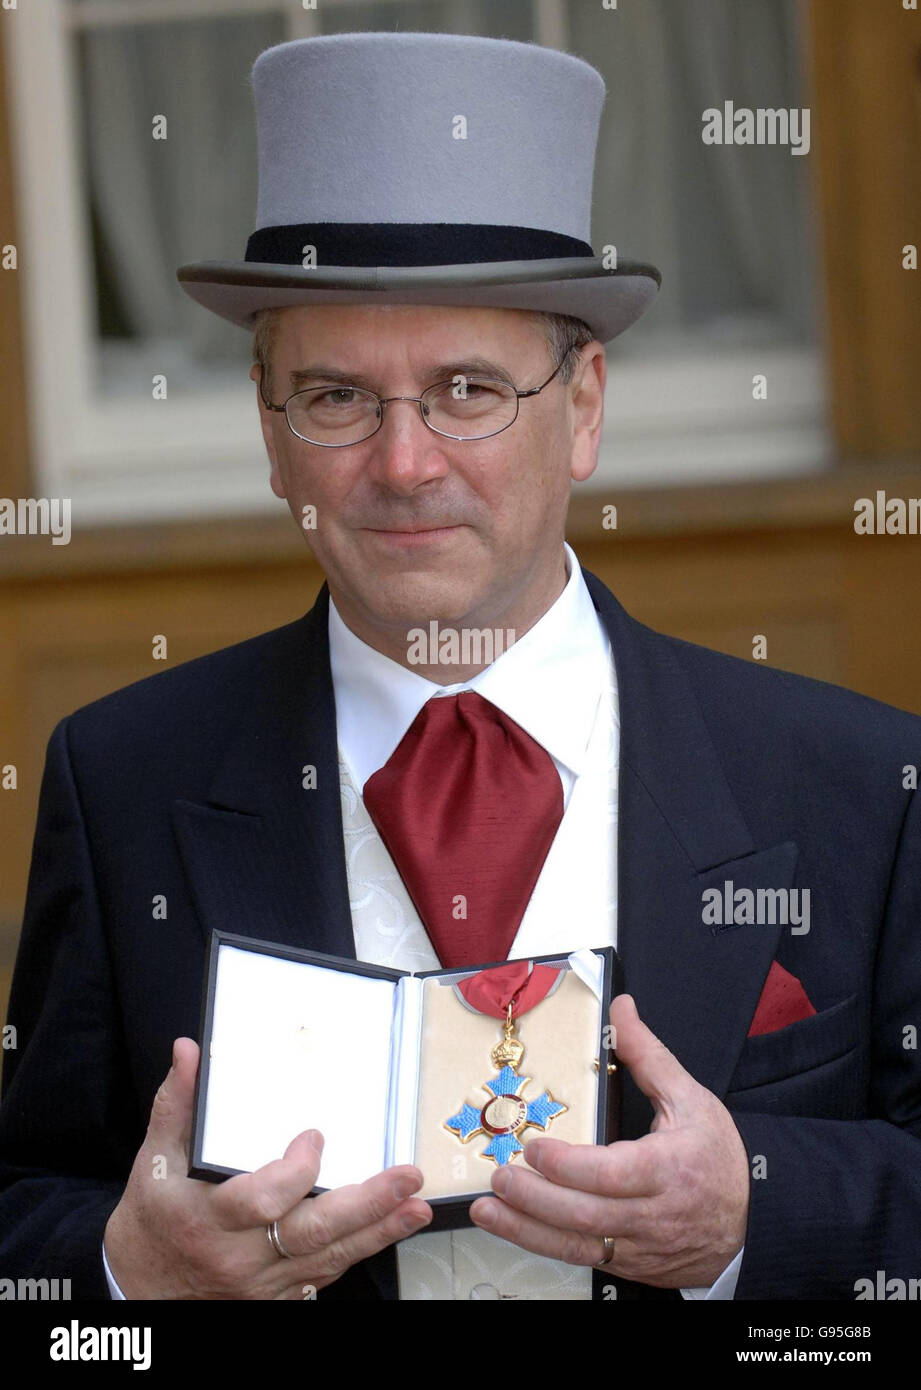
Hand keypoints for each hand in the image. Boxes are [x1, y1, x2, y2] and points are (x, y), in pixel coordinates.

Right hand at [104, 1037, 432, 1298]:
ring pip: (329, 1257)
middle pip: (311, 1234)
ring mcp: (264, 1282)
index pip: (261, 1200)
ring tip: (416, 1205)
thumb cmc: (154, 1219)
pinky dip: (361, 1250)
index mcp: (209, 1219)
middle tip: (406, 1179)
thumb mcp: (156, 1160)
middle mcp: (241, 1256)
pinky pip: (327, 1273)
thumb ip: (178, 1104)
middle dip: (366, 1205)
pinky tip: (391, 1227)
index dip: (295, 1173)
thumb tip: (190, 1052)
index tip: (315, 1138)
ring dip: (378, 1230)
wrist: (140, 1287)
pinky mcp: (279, 1294)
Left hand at [469, 993, 748, 1287]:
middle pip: (586, 1214)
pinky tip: (513, 1228)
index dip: (569, 1166)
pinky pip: (581, 1258)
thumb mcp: (691, 1099)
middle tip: (500, 1176)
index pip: (612, 1174)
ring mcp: (639, 1246)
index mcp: (669, 1169)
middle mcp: (652, 1214)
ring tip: (488, 1210)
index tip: (535, 1148)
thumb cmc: (718, 1161)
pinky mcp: (628, 1265)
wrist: (751, 1225)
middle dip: (536, 1199)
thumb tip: (621, 1009)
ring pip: (577, 1245)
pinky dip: (542, 1245)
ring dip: (526, 1230)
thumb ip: (648, 1055)